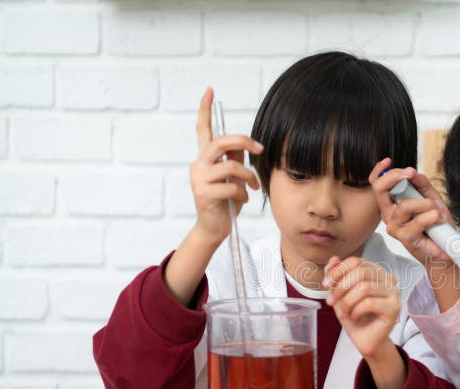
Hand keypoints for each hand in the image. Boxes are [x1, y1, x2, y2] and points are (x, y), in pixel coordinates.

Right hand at [190, 87, 262, 243]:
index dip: (205, 109)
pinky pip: (231, 187)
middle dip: (244, 142)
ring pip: (231, 166)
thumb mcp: (234, 177)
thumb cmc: (226, 201)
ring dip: (249, 177)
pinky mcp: (203, 194)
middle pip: (221, 141)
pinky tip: (243, 200)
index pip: (203, 128)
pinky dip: (243, 193)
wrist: (215, 228)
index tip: (210, 90)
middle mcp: (198, 164)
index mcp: (205, 158)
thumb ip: (236, 159)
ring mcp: (199, 179)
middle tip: (260, 149)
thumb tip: (246, 144)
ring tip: (253, 187)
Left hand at [322, 256, 399, 360]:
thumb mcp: (340, 293)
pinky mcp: (394, 308)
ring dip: (346, 301)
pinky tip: (354, 317)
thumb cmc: (354, 315)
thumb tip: (333, 259)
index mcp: (375, 271)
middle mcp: (387, 278)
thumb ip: (336, 275)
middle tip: (331, 302)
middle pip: (360, 272)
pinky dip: (355, 311)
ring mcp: (393, 293)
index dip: (338, 271)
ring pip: (364, 287)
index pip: (356, 261)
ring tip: (342, 312)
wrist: (365, 340)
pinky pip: (369, 303)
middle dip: (340, 287)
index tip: (326, 285)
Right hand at [369, 158, 452, 265]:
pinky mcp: (404, 238)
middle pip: (380, 190)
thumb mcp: (431, 198)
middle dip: (395, 177)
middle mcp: (389, 214)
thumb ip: (421, 184)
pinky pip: (417, 221)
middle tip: (410, 175)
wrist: (445, 248)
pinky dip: (431, 216)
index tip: (388, 161)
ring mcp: (395, 227)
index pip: (377, 185)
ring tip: (437, 209)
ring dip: (425, 203)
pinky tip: (438, 218)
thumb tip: (412, 171)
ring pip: (404, 205)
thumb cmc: (436, 225)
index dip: (379, 171)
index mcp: (392, 203)